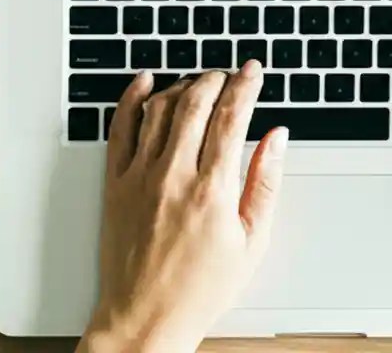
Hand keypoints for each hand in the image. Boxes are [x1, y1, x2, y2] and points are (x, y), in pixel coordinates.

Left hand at [78, 62, 288, 352]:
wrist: (145, 319)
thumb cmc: (200, 290)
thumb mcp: (252, 241)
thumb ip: (266, 182)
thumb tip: (277, 139)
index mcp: (212, 191)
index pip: (231, 117)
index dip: (245, 85)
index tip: (253, 71)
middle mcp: (173, 177)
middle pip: (195, 103)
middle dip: (216, 78)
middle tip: (229, 74)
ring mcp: (139, 178)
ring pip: (159, 109)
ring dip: (182, 86)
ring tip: (199, 82)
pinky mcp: (114, 185)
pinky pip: (120, 128)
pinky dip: (131, 99)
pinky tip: (144, 84)